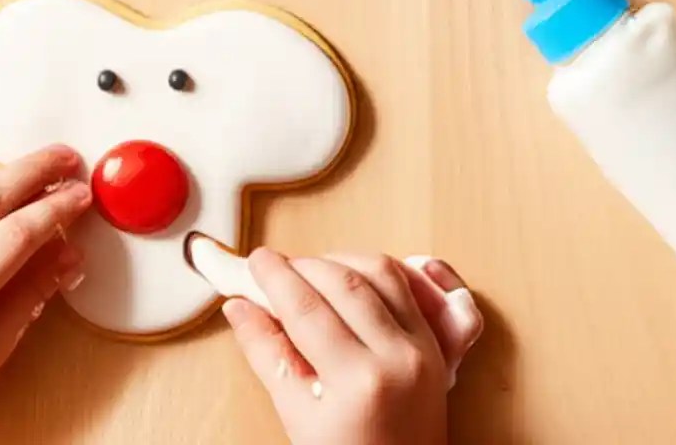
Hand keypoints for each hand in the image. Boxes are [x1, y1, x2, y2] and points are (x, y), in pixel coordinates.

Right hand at [224, 250, 451, 444]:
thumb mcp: (297, 414)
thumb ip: (267, 354)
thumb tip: (239, 307)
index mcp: (358, 380)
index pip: (306, 307)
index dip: (276, 277)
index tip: (256, 262)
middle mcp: (398, 356)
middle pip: (344, 281)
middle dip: (304, 265)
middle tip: (276, 269)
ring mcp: (424, 348)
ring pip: (383, 273)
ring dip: (341, 261)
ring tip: (311, 273)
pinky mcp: (436, 345)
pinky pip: (410, 289)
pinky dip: (378, 272)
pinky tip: (353, 277)